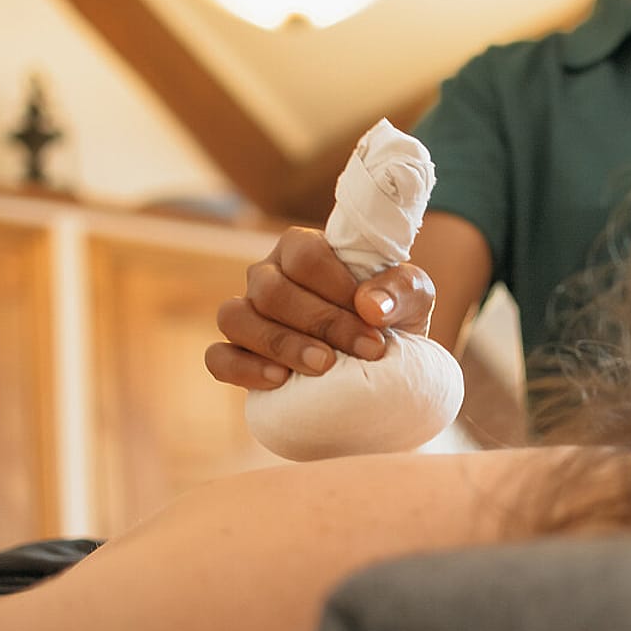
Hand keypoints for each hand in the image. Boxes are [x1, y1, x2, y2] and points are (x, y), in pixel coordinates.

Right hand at [205, 227, 436, 390]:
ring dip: (281, 344)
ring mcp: (247, 313)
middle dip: (322, 322)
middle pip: (272, 289)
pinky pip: (218, 357)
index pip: (305, 255)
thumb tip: (371, 306)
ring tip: (323, 367)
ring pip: (236, 318)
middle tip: (366, 351)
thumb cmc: (391, 321)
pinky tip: (279, 381)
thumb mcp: (412, 299)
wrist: (379, 370)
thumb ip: (400, 289)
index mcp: (303, 250)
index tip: (375, 322)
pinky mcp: (236, 353)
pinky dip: (244, 368)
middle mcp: (267, 275)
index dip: (338, 287)